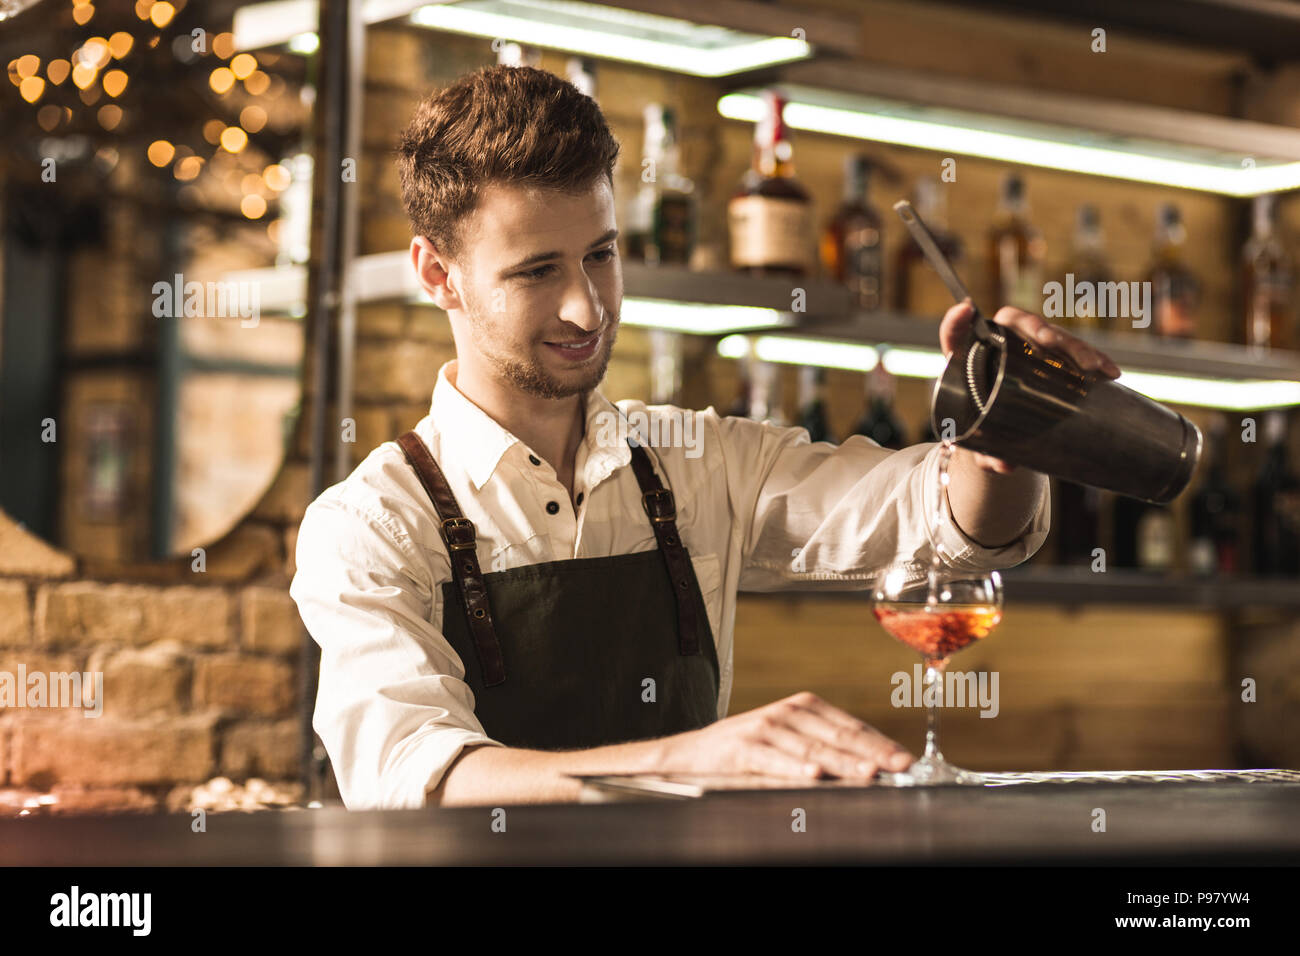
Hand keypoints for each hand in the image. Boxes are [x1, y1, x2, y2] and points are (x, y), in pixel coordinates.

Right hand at [655, 691, 914, 779]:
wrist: (694, 753)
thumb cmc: (751, 751)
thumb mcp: (791, 743)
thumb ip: (826, 751)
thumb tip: (873, 769)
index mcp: (806, 708)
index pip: (851, 727)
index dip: (880, 744)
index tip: (906, 761)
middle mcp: (789, 712)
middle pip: (838, 736)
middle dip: (872, 753)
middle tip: (899, 767)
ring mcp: (766, 727)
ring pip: (812, 749)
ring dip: (842, 762)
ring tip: (869, 772)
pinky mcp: (744, 746)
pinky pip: (774, 759)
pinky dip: (794, 768)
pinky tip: (813, 776)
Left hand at [938, 299, 1122, 473]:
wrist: (999, 428)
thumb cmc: (981, 427)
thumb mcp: (978, 440)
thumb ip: (985, 453)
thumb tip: (1002, 466)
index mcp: (969, 358)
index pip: (958, 331)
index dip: (958, 320)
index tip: (966, 309)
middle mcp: (1000, 344)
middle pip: (1019, 324)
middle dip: (1040, 329)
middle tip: (1051, 342)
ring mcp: (1030, 348)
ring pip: (1054, 336)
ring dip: (1076, 346)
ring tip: (1095, 367)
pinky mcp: (1054, 358)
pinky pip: (1075, 352)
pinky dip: (1094, 359)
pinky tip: (1110, 372)